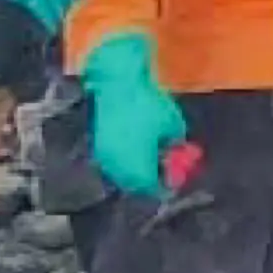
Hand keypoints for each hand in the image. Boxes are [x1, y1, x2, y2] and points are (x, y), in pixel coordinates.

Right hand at [80, 30, 185, 198]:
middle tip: (161, 171)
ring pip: (120, 176)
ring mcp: (104, 156)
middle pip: (133, 185)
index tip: (172, 180)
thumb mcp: (172, 126)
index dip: (162, 186)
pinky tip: (134, 151)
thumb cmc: (149, 104)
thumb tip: (176, 156)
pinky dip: (123, 163)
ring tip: (149, 160)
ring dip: (135, 173)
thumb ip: (175, 146)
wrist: (118, 84)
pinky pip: (111, 163)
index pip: (149, 188)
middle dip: (148, 181)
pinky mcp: (96, 145)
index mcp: (137, 164)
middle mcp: (117, 166)